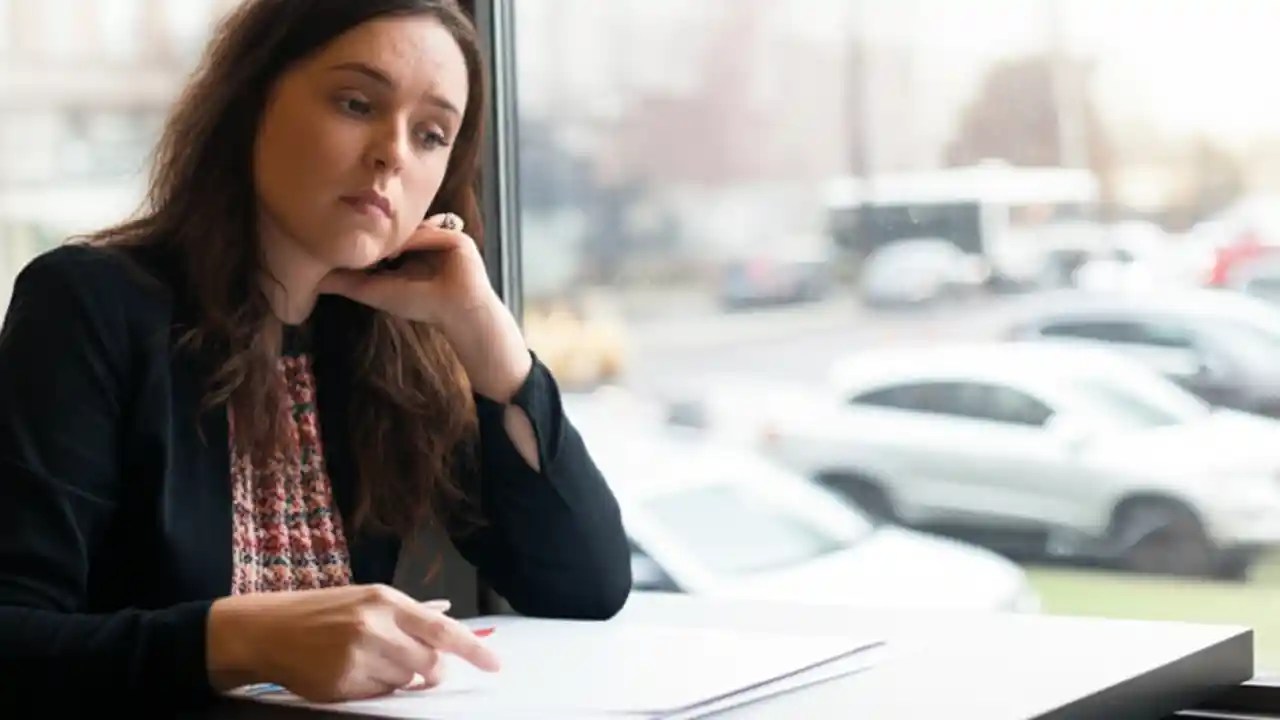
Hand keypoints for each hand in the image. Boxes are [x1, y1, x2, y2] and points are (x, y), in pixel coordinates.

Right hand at [207, 584, 500, 701]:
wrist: (268, 629)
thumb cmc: (324, 612)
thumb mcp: (367, 599)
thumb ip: (409, 615)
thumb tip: (450, 624)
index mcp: (386, 601)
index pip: (442, 631)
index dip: (473, 651)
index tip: (495, 666)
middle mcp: (374, 627)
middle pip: (429, 664)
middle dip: (431, 671)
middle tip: (418, 668)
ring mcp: (357, 657)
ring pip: (405, 682)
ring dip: (399, 679)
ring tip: (371, 661)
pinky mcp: (342, 684)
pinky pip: (378, 697)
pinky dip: (375, 689)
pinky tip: (352, 672)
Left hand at [318, 213, 532, 401]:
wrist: (458, 312)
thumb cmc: (421, 304)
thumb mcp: (377, 290)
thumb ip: (349, 283)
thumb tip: (314, 280)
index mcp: (408, 251)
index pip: (383, 237)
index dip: (365, 238)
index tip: (339, 234)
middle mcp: (423, 240)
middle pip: (397, 228)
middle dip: (378, 230)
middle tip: (350, 226)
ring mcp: (440, 236)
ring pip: (411, 228)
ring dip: (393, 234)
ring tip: (371, 239)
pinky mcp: (456, 236)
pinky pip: (431, 232)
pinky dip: (415, 239)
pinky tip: (397, 248)